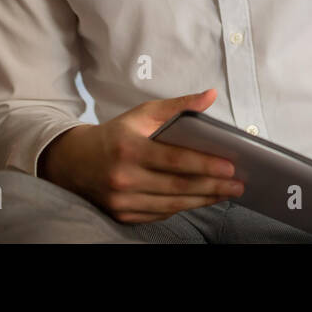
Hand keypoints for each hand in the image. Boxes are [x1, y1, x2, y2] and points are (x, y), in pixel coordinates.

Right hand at [39, 88, 244, 223]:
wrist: (73, 162)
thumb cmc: (116, 134)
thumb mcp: (143, 113)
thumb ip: (178, 105)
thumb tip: (211, 95)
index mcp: (130, 149)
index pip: (175, 161)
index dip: (205, 165)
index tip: (230, 167)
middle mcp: (124, 178)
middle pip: (177, 186)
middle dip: (213, 186)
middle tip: (238, 184)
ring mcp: (121, 201)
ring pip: (171, 205)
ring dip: (203, 200)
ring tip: (226, 193)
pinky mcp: (121, 215)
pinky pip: (159, 214)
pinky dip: (183, 207)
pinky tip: (201, 200)